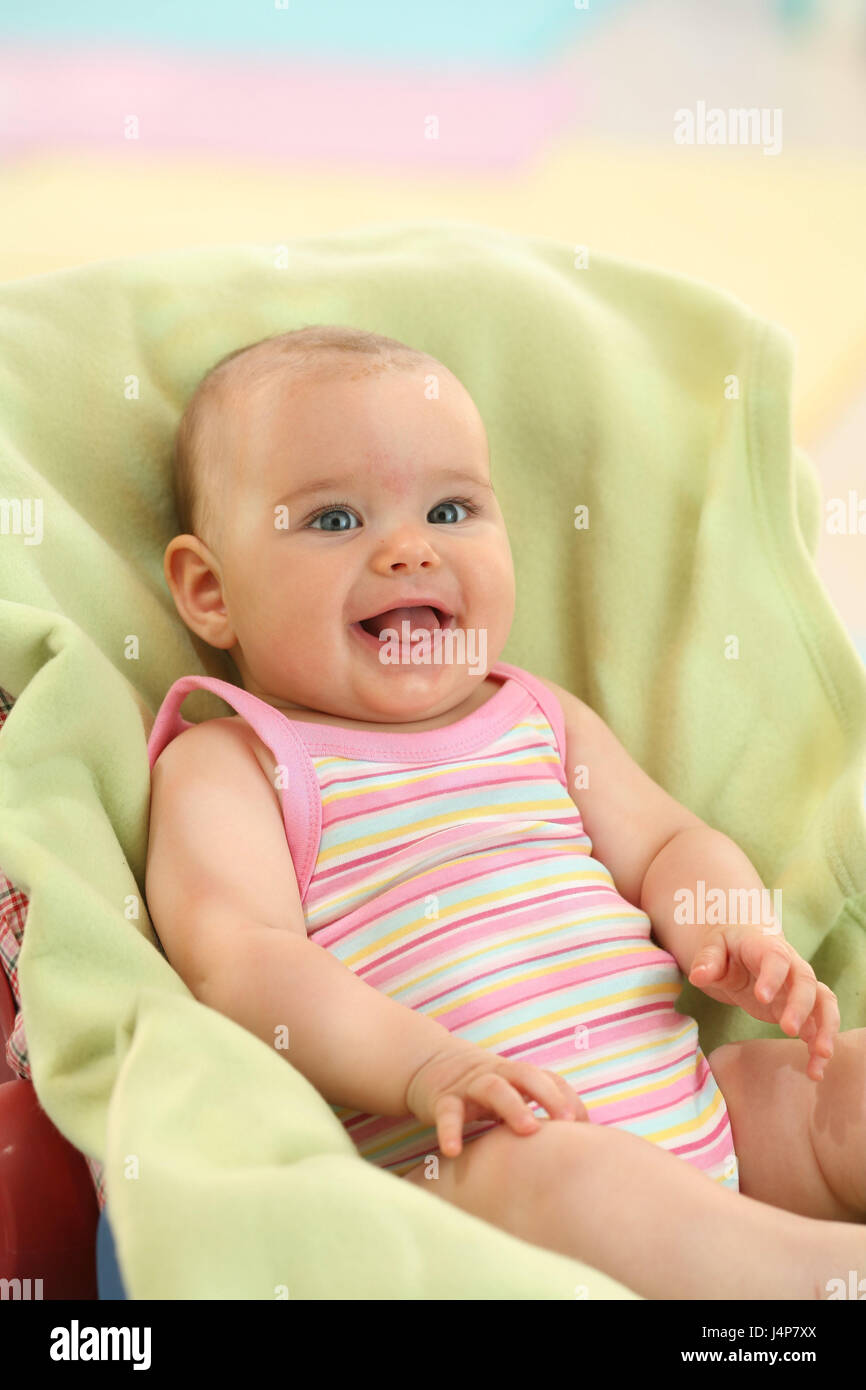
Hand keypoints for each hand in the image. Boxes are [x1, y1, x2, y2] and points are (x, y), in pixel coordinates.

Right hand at [404, 1041, 588, 1157]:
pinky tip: (453, 1151)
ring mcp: (469, 1085)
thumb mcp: (511, 1093)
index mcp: (516, 1075)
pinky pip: (447, 1113)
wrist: (429, 1064)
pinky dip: (450, 1131)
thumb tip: (581, 1143)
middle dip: (548, 1095)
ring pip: (494, 1088)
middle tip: (567, 1121)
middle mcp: (496, 1074)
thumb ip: (538, 1111)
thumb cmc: (482, 1087)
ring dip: (513, 1106)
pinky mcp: (442, 1098)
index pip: (548, 1079)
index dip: (567, 1098)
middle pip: (526, 1075)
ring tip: (528, 1129)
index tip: (586, 1124)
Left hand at [687, 924, 839, 1080]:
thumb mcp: (712, 948)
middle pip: (806, 982)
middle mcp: (791, 966)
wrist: (741, 947)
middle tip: (788, 1029)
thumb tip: (698, 975)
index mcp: (766, 947)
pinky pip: (819, 1024)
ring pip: (824, 1002)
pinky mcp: (800, 1009)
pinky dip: (820, 1045)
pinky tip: (815, 1070)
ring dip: (825, 1027)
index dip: (772, 976)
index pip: (776, 958)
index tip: (761, 997)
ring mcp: (799, 988)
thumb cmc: (726, 947)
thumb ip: (707, 960)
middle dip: (801, 1006)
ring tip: (821, 1054)